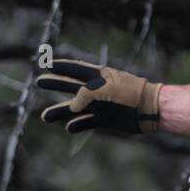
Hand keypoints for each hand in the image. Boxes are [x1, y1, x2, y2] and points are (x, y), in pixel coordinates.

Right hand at [36, 60, 161, 133]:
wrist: (149, 109)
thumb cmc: (128, 93)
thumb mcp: (103, 88)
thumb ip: (84, 94)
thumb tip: (72, 107)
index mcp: (100, 76)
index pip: (77, 69)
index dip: (63, 66)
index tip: (48, 64)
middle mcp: (98, 90)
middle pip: (72, 86)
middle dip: (56, 84)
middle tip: (40, 82)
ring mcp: (102, 105)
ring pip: (77, 108)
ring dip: (61, 111)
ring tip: (45, 117)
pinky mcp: (106, 119)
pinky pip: (88, 122)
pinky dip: (78, 125)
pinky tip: (69, 127)